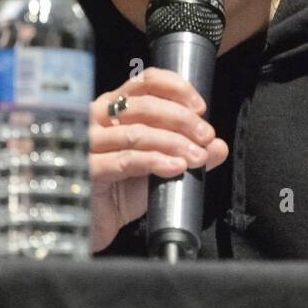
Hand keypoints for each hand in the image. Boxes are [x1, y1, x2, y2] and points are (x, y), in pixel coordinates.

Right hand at [89, 67, 229, 252]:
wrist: (90, 225)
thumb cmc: (119, 191)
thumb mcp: (159, 168)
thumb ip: (187, 153)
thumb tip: (219, 146)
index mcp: (114, 107)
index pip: (145, 81)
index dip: (176, 88)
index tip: (200, 107)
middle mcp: (97, 118)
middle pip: (144, 105)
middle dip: (182, 119)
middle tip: (206, 135)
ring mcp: (89, 144)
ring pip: (137, 133)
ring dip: (174, 143)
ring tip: (198, 156)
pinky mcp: (88, 171)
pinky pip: (127, 160)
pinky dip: (156, 161)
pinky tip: (175, 167)